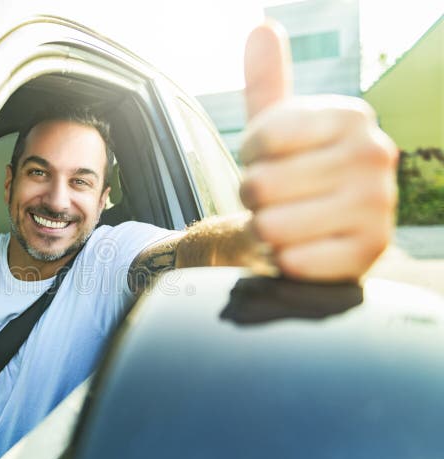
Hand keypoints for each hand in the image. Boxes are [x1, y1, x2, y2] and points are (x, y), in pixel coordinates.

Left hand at [238, 21, 397, 281]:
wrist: (321, 233)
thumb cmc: (293, 174)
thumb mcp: (276, 128)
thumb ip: (266, 82)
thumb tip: (261, 27)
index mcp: (351, 116)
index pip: (262, 136)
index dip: (249, 156)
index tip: (266, 160)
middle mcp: (375, 152)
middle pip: (260, 184)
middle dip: (254, 198)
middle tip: (277, 199)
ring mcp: (379, 204)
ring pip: (271, 225)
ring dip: (265, 231)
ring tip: (287, 223)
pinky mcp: (371, 251)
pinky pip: (294, 261)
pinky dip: (285, 261)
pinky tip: (301, 250)